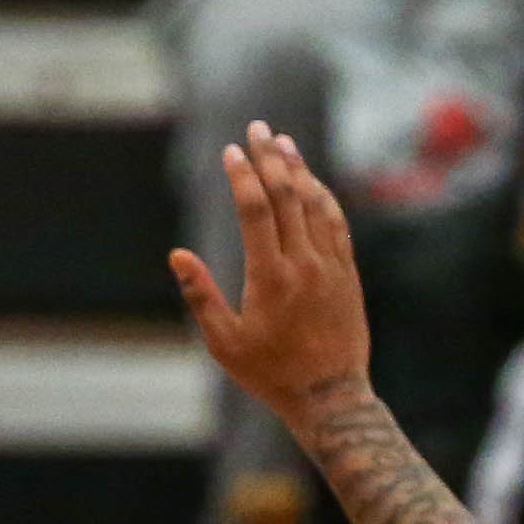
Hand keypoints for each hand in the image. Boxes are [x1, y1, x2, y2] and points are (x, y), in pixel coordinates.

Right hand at [168, 126, 371, 431]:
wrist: (330, 396)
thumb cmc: (270, 375)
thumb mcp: (225, 344)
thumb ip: (202, 296)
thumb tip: (177, 255)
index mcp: (269, 278)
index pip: (255, 210)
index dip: (242, 176)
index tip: (230, 152)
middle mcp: (303, 263)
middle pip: (286, 194)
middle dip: (269, 156)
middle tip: (256, 127)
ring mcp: (329, 264)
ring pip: (314, 201)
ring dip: (297, 168)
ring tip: (282, 142)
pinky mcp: (346, 271)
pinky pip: (334, 221)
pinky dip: (321, 194)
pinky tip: (310, 180)